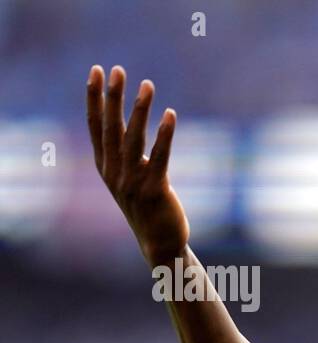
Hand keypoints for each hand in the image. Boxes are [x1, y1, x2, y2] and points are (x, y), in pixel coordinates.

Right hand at [86, 64, 189, 265]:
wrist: (159, 244)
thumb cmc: (146, 208)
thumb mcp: (128, 179)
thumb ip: (125, 155)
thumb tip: (133, 126)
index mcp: (105, 166)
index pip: (95, 126)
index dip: (93, 98)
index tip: (95, 71)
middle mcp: (114, 172)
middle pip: (111, 127)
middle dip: (112, 96)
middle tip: (115, 69)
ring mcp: (132, 182)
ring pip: (134, 139)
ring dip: (140, 109)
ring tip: (147, 84)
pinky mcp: (155, 190)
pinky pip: (160, 157)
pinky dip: (164, 135)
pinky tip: (169, 115)